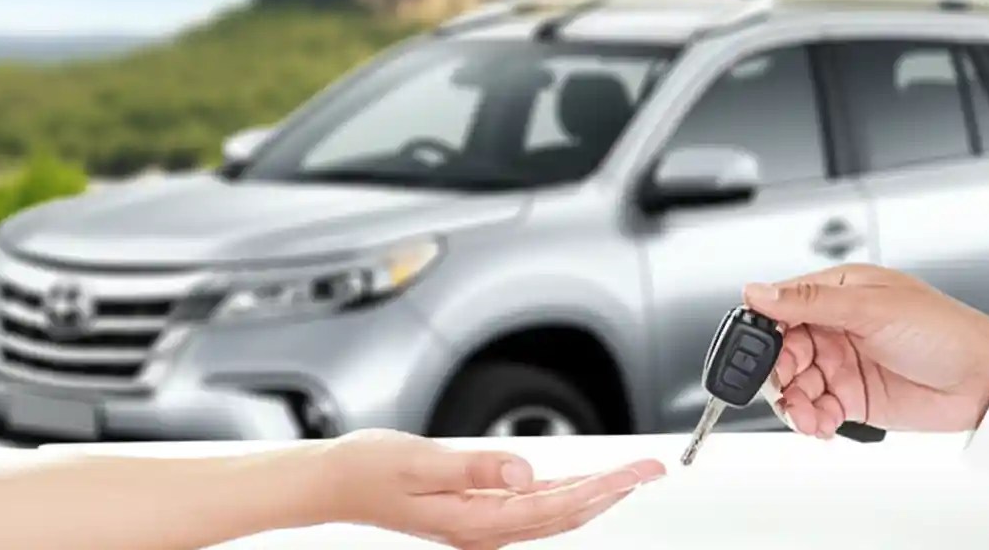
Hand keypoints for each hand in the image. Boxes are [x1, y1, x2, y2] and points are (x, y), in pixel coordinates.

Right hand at [296, 429, 664, 548]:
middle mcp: (484, 527)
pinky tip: (579, 484)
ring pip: (552, 512)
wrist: (338, 481)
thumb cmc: (371, 470)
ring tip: (629, 477)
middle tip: (650, 471)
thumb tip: (524, 472)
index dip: (603, 489)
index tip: (637, 474)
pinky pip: (531, 506)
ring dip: (594, 494)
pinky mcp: (475, 510)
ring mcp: (481, 522)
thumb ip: (475, 467)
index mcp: (475, 519)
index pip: (555, 506)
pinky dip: (563, 493)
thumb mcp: (422, 461)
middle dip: (612, 492)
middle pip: (564, 513)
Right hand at [743, 264, 988, 436]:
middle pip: (781, 351)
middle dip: (778, 373)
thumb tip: (757, 291)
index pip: (781, 306)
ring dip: (794, 403)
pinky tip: (821, 424)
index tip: (758, 350)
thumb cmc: (945, 330)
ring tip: (809, 415)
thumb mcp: (873, 307)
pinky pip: (815, 410)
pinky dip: (811, 420)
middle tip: (789, 386)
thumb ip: (810, 301)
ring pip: (794, 385)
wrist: (986, 382)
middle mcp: (835, 326)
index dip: (764, 329)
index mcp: (837, 292)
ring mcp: (841, 363)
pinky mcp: (851, 398)